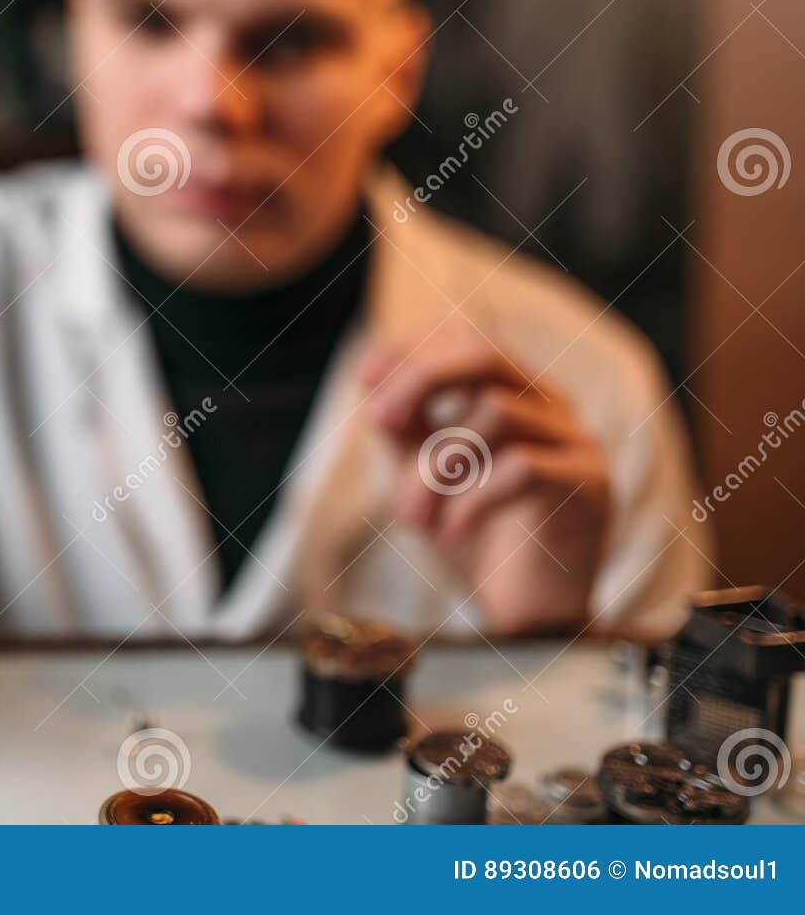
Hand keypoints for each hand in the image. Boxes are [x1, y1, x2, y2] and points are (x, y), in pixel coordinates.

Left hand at [362, 323, 610, 633]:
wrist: (525, 618)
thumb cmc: (473, 538)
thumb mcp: (420, 475)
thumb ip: (401, 428)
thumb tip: (371, 374)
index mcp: (512, 393)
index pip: (464, 338)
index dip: (411, 349)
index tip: (365, 379)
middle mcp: (549, 407)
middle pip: (485, 353)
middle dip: (421, 378)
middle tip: (382, 420)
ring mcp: (576, 441)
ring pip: (494, 412)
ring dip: (436, 467)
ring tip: (413, 520)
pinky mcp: (591, 484)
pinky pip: (522, 466)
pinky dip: (470, 498)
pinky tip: (449, 533)